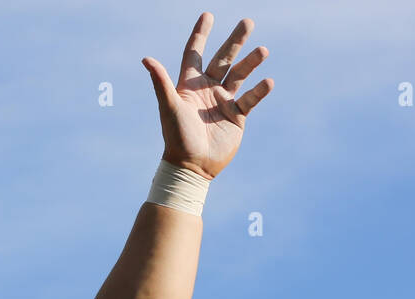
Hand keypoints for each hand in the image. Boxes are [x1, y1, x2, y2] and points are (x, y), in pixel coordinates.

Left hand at [142, 12, 272, 180]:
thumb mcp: (169, 107)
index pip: (195, 53)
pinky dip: (259, 91)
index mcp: (190, 85)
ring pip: (240, 75)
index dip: (200, 34)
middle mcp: (207, 90)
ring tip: (263, 50)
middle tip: (248, 22)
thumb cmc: (176, 137)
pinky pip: (250, 99)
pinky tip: (268, 81)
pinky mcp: (236, 117)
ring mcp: (223, 102)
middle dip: (235, 41)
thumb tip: (146, 58)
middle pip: (223, 58)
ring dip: (251, 62)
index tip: (207, 15)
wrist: (191, 167)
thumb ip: (160, 82)